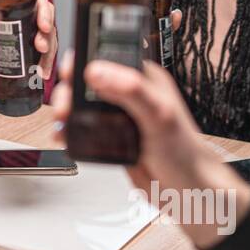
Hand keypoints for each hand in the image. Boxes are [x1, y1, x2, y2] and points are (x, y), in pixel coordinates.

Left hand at [33, 0, 57, 83]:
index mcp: (20, 1)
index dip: (44, 13)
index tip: (43, 26)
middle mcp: (31, 12)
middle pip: (48, 20)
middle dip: (46, 35)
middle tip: (41, 47)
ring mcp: (35, 27)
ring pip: (49, 36)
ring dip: (48, 51)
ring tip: (41, 66)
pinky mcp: (36, 42)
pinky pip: (47, 50)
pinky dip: (46, 62)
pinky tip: (44, 72)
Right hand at [50, 50, 249, 248]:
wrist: (187, 192)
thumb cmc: (185, 152)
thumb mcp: (158, 114)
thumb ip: (130, 90)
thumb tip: (98, 71)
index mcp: (144, 78)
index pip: (109, 57)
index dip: (85, 60)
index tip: (69, 71)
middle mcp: (129, 95)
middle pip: (88, 82)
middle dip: (70, 91)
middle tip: (64, 106)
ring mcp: (119, 117)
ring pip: (82, 105)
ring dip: (66, 111)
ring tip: (62, 121)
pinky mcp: (110, 138)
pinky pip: (83, 129)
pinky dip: (70, 131)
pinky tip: (66, 136)